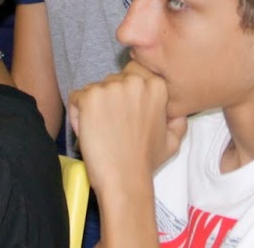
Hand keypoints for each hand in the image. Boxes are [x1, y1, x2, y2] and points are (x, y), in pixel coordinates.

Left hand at [68, 62, 186, 194]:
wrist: (125, 179)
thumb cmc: (146, 161)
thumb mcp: (173, 139)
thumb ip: (177, 120)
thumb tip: (175, 111)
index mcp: (156, 86)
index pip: (134, 74)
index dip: (127, 94)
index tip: (125, 114)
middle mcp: (135, 81)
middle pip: (113, 81)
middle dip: (110, 100)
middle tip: (113, 126)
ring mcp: (111, 88)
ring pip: (94, 89)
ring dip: (93, 107)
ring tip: (101, 132)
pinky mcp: (90, 97)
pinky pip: (76, 98)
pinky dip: (77, 114)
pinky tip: (88, 132)